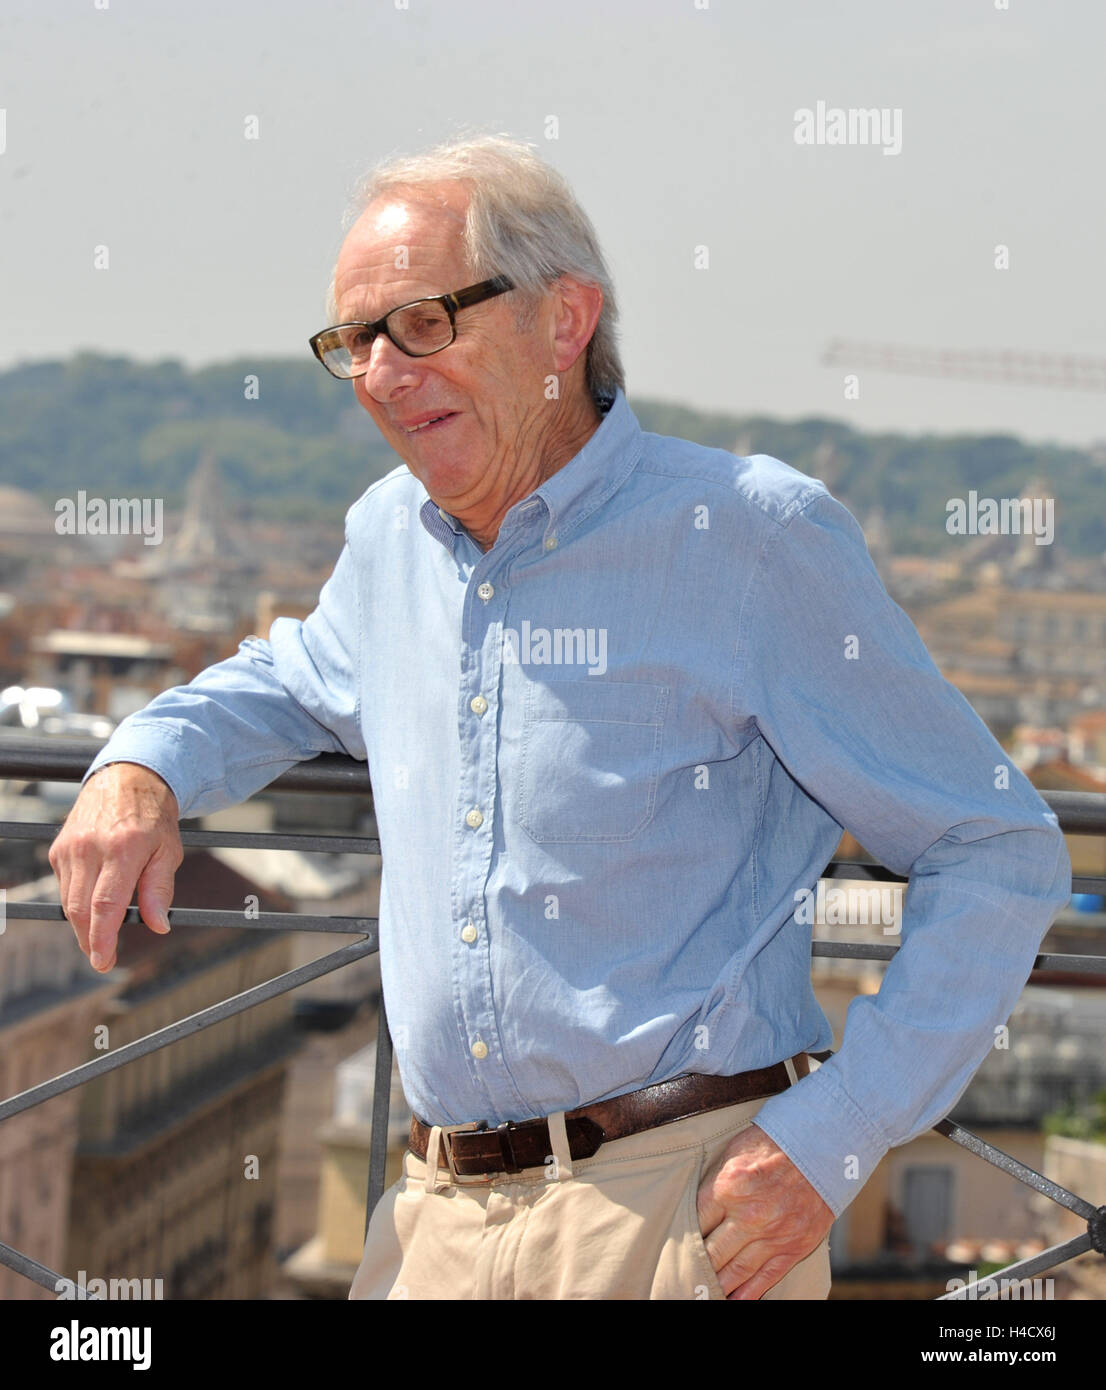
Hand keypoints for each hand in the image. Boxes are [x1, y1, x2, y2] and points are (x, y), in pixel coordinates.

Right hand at [48, 763, 181, 971]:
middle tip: (103, 957)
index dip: (102, 938)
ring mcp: (70, 847)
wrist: (127, 778)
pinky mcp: (59, 848)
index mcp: (123, 848)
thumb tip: (158, 925)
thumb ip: (160, 889)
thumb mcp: (169, 850)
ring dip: (83, 924)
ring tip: (101, 934)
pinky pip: (65, 886)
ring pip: (69, 901)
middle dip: (90, 940)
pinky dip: (77, 901)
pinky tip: (93, 902)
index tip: (104, 961)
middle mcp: (91, 847)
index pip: (106, 904)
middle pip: (81, 909)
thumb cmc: (152, 816)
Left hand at [696, 1121, 833, 1298]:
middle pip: (712, 1253)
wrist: (821, 1145)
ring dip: (718, 1285)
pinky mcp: (794, 1247)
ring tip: (703, 1294)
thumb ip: (716, 1184)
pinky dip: (748, 1293)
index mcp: (728, 1188)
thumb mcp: (733, 1153)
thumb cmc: (772, 1143)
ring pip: (736, 1271)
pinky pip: (767, 1277)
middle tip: (683, 1278)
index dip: (683, 1238)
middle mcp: (749, 1215)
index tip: (674, 1249)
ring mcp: (773, 1234)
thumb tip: (698, 1211)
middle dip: (696, 1267)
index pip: (695, 1223)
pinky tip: (733, 1300)